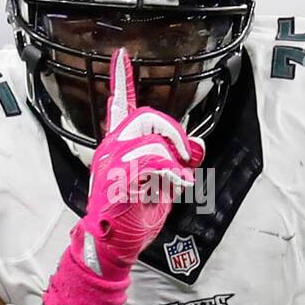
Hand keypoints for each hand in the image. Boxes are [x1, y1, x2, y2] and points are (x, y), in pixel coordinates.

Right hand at [44, 49, 204, 304]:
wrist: (111, 248)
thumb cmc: (130, 219)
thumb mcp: (158, 185)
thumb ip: (173, 163)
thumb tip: (195, 148)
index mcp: (117, 147)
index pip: (118, 106)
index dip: (120, 80)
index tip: (121, 56)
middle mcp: (110, 150)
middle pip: (145, 116)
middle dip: (173, 132)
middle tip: (186, 155)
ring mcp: (111, 163)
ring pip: (151, 138)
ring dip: (174, 156)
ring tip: (181, 176)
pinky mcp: (118, 179)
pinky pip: (152, 160)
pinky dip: (173, 172)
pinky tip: (180, 184)